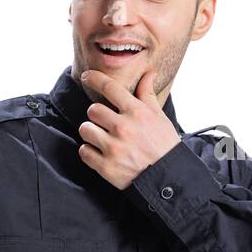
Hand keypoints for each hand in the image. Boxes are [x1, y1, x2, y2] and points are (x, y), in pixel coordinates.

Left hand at [77, 69, 180, 189]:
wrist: (167, 178)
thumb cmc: (163, 145)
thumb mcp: (159, 117)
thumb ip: (147, 95)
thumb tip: (148, 73)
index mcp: (137, 113)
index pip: (110, 88)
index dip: (95, 78)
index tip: (86, 76)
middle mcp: (124, 128)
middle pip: (93, 110)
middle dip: (96, 115)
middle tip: (105, 123)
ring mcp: (113, 148)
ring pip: (85, 129)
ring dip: (91, 133)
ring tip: (102, 138)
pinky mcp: (105, 166)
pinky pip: (84, 151)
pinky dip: (89, 152)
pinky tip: (100, 153)